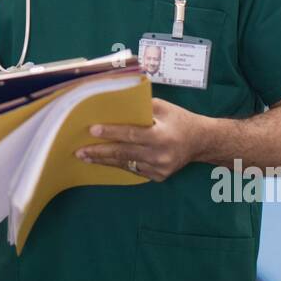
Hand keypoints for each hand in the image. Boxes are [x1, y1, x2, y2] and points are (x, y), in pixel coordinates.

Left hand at [75, 97, 211, 181]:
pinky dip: (119, 164)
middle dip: (99, 152)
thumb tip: (114, 104)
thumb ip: (141, 107)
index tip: (92, 130)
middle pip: (123, 153)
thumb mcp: (164, 107)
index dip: (111, 132)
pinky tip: (104, 161)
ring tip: (85, 157)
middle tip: (80, 150)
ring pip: (126, 164)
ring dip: (104, 160)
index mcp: (161, 135)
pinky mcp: (158, 176)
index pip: (131, 134)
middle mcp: (160, 155)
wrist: (201, 142)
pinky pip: (134, 170)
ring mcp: (159, 168)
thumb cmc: (180, 120)